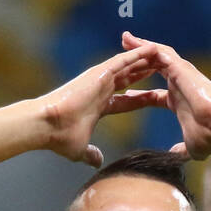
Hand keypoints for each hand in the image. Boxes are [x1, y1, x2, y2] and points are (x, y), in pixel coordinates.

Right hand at [37, 45, 165, 167]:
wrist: (48, 125)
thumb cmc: (60, 137)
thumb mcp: (81, 149)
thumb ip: (91, 154)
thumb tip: (96, 161)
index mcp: (98, 106)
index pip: (125, 101)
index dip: (140, 98)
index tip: (153, 96)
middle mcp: (100, 90)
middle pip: (129, 78)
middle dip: (145, 73)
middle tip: (162, 68)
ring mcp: (99, 79)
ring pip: (128, 66)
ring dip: (145, 59)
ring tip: (162, 52)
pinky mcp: (98, 73)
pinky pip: (123, 60)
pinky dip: (138, 54)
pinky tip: (152, 49)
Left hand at [120, 32, 210, 159]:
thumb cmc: (209, 137)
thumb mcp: (190, 148)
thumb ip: (181, 151)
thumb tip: (175, 156)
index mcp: (178, 101)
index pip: (154, 96)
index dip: (141, 95)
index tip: (127, 93)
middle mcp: (179, 84)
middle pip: (154, 69)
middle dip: (137, 62)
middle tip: (121, 53)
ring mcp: (180, 73)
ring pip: (156, 54)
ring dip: (140, 47)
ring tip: (124, 38)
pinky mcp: (180, 67)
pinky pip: (160, 52)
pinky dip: (146, 46)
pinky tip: (133, 41)